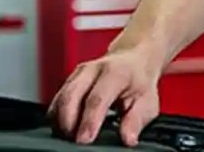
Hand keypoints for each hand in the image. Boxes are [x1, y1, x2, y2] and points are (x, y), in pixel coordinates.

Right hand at [47, 47, 162, 145]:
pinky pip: (56, 100)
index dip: (89, 121)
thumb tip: (128, 139)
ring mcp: (78, 74)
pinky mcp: (68, 81)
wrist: (133, 60)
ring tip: (70, 137)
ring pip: (60, 98)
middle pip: (71, 97)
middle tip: (74, 142)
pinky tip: (66, 129)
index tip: (84, 140)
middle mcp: (93, 70)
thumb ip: (136, 121)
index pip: (97, 99)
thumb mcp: (147, 101)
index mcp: (115, 72)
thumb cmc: (138, 81)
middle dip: (68, 123)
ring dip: (60, 121)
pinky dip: (57, 117)